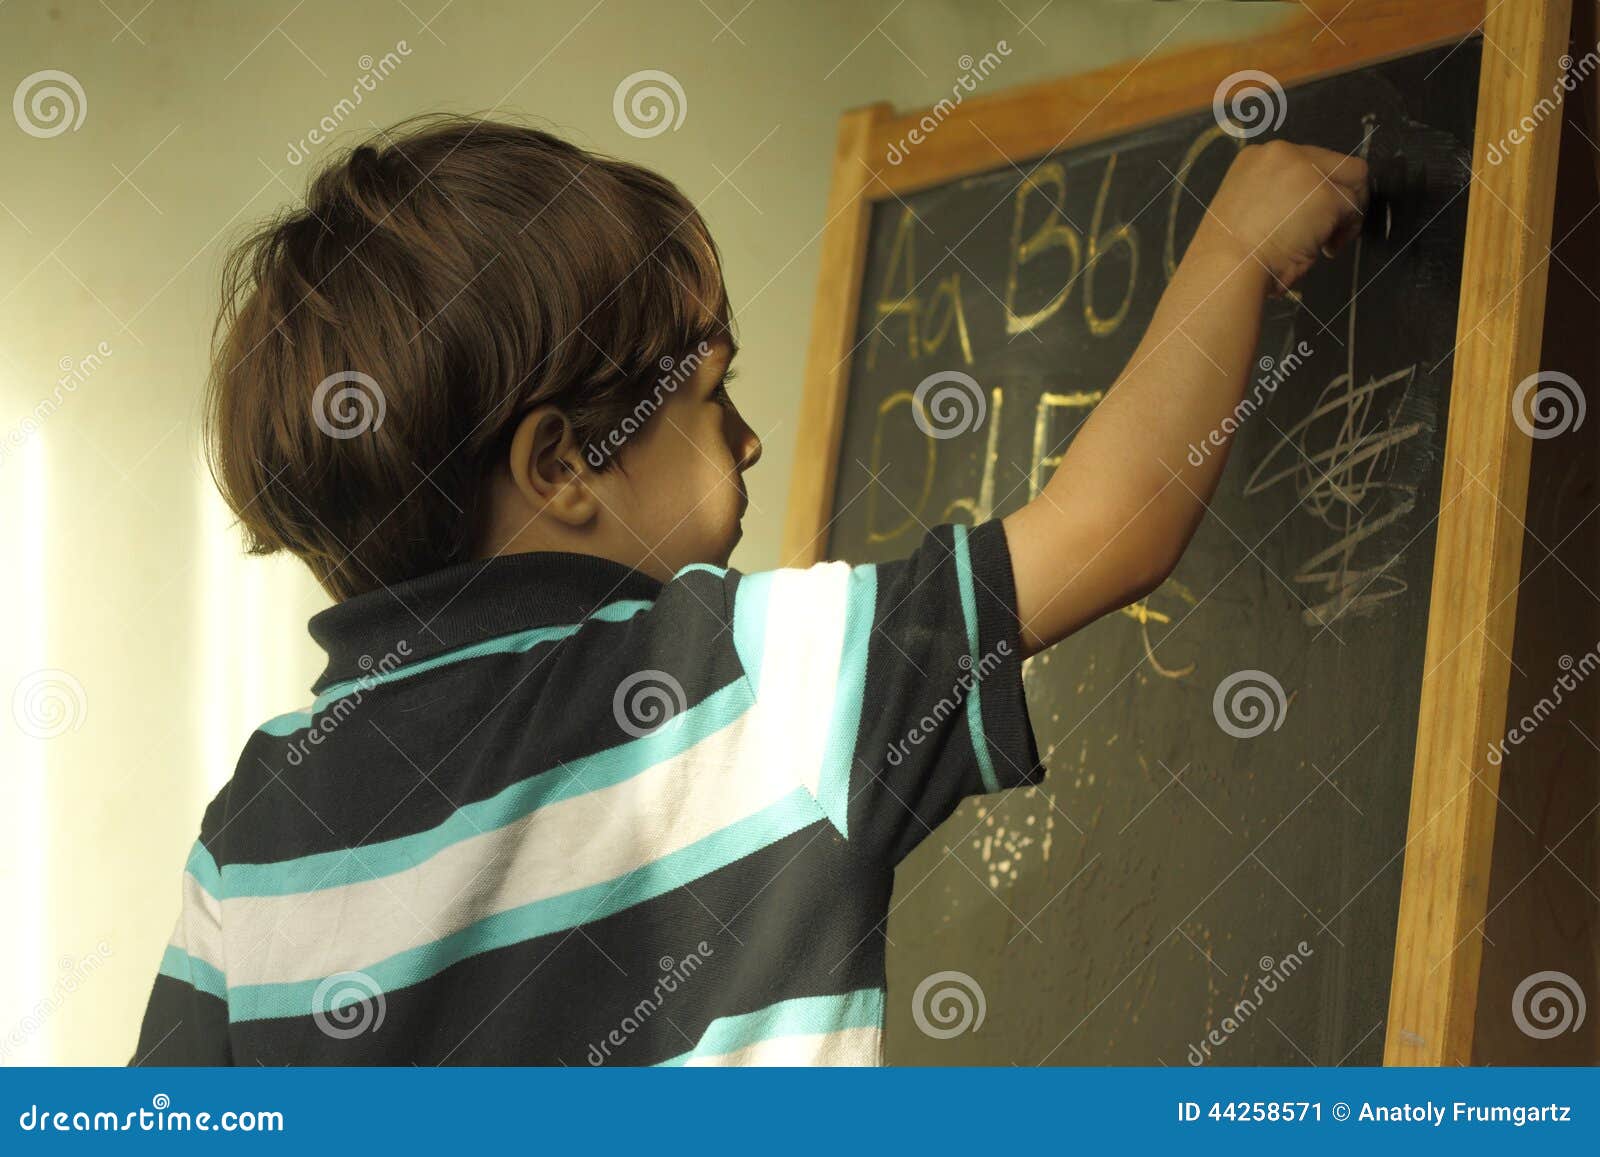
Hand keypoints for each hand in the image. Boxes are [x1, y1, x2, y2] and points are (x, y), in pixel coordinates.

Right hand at [1196, 140, 1368, 293]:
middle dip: (1339, 195)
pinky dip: (1347, 230)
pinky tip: (1326, 249)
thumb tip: (1305, 208)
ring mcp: (1306, 170)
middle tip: (1329, 229)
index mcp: (1257, 157)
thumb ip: (1277, 197)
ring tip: (1326, 242)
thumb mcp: (1248, 210)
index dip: (1316, 189)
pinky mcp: (1325, 194)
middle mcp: (1283, 153)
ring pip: (1353, 179)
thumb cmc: (1230, 254)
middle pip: (1336, 162)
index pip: (1307, 160)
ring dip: (1346, 212)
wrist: (1226, 266)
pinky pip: (1354, 207)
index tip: (1309, 217)